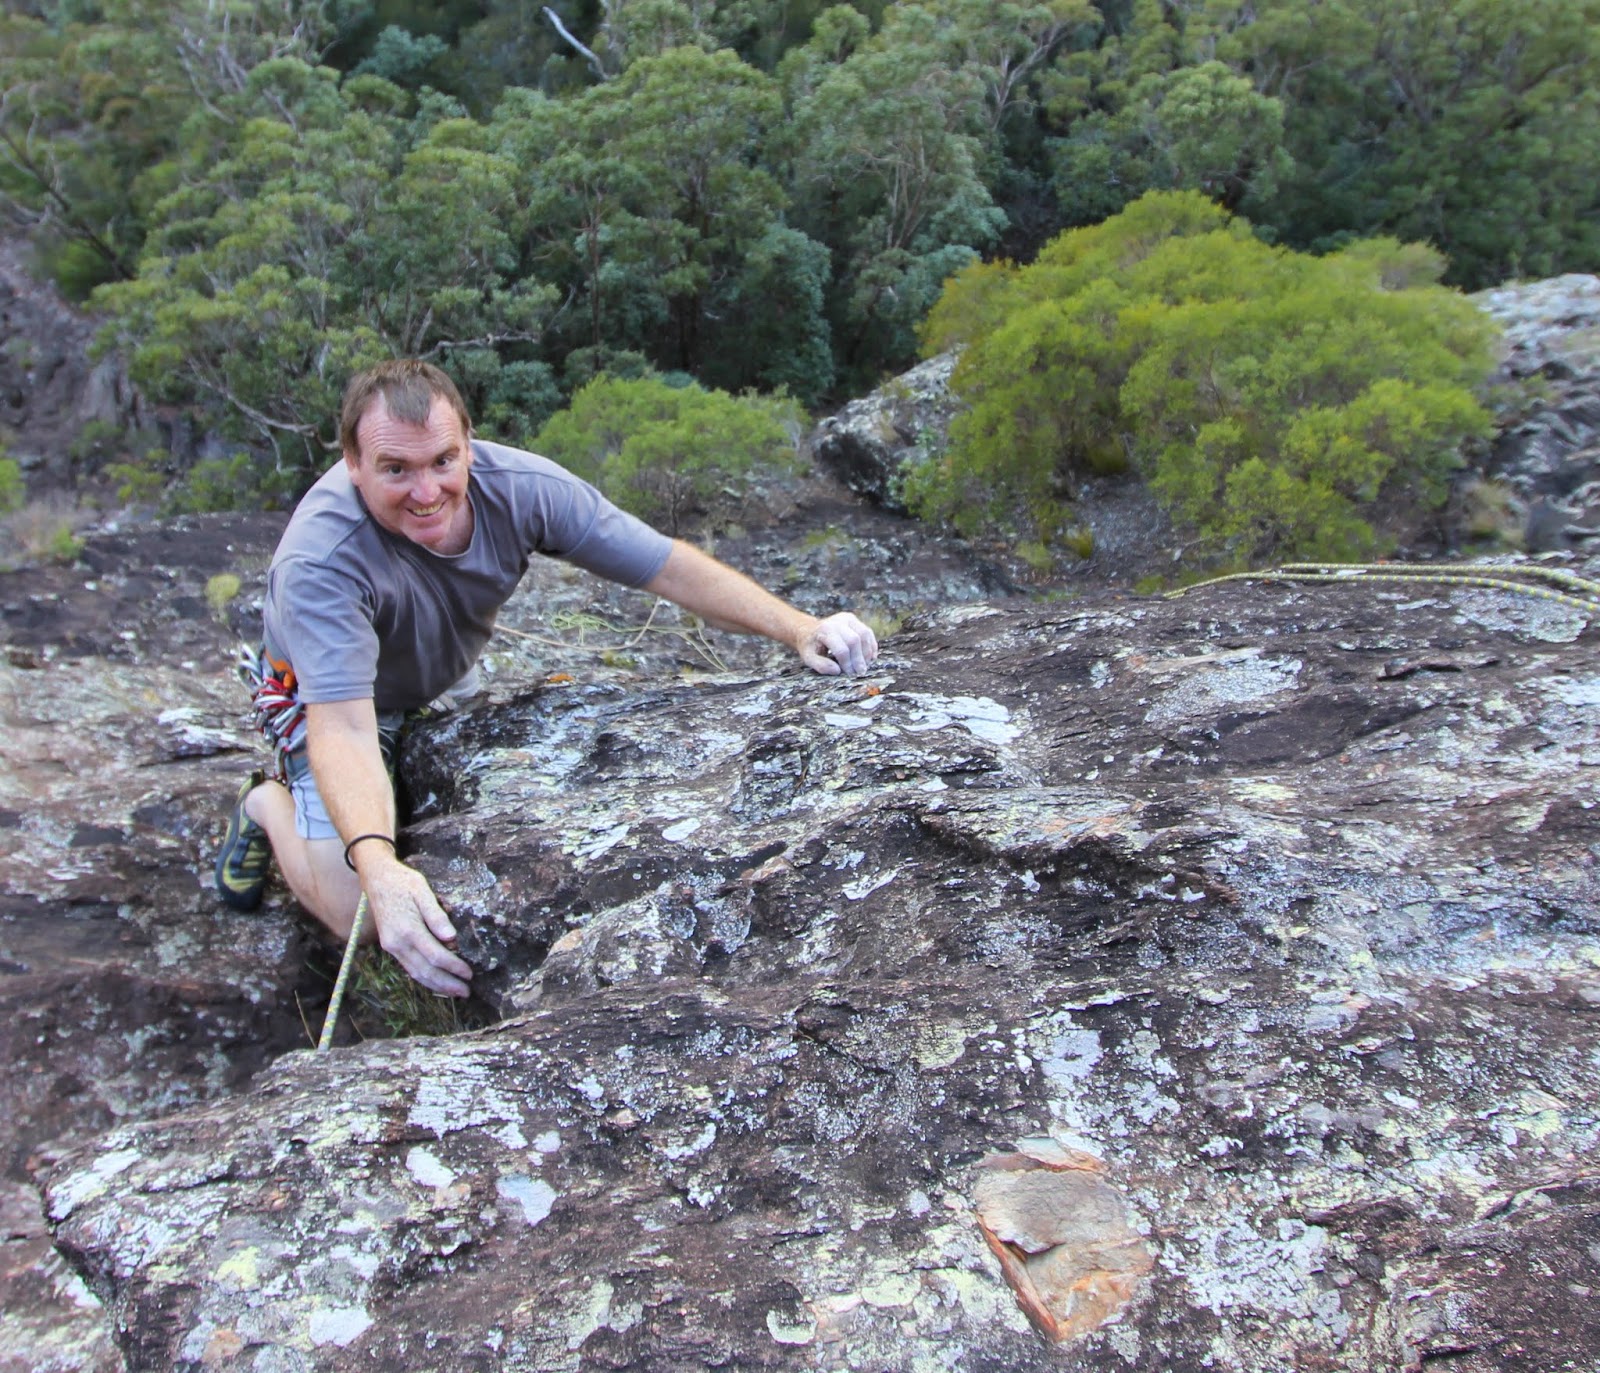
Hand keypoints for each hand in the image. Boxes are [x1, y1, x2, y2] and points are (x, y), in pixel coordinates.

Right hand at [363, 858, 473, 996]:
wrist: (376, 879)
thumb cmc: (402, 882)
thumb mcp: (422, 891)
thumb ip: (436, 915)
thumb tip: (451, 938)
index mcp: (407, 929)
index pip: (435, 955)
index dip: (454, 967)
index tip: (469, 973)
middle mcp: (397, 942)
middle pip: (425, 970)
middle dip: (447, 983)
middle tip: (466, 992)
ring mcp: (392, 946)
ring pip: (415, 973)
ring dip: (436, 985)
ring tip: (454, 992)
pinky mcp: (391, 946)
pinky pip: (409, 967)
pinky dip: (424, 978)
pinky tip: (436, 982)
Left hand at [798, 612, 878, 675]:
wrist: (808, 630)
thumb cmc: (810, 646)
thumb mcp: (808, 657)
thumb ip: (820, 665)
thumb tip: (837, 671)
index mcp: (824, 630)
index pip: (841, 649)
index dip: (848, 663)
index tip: (849, 674)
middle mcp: (837, 621)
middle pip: (854, 640)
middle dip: (859, 659)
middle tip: (860, 672)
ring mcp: (847, 618)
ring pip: (864, 635)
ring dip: (867, 652)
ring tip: (864, 666)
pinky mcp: (853, 620)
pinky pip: (867, 632)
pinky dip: (871, 646)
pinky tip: (870, 658)